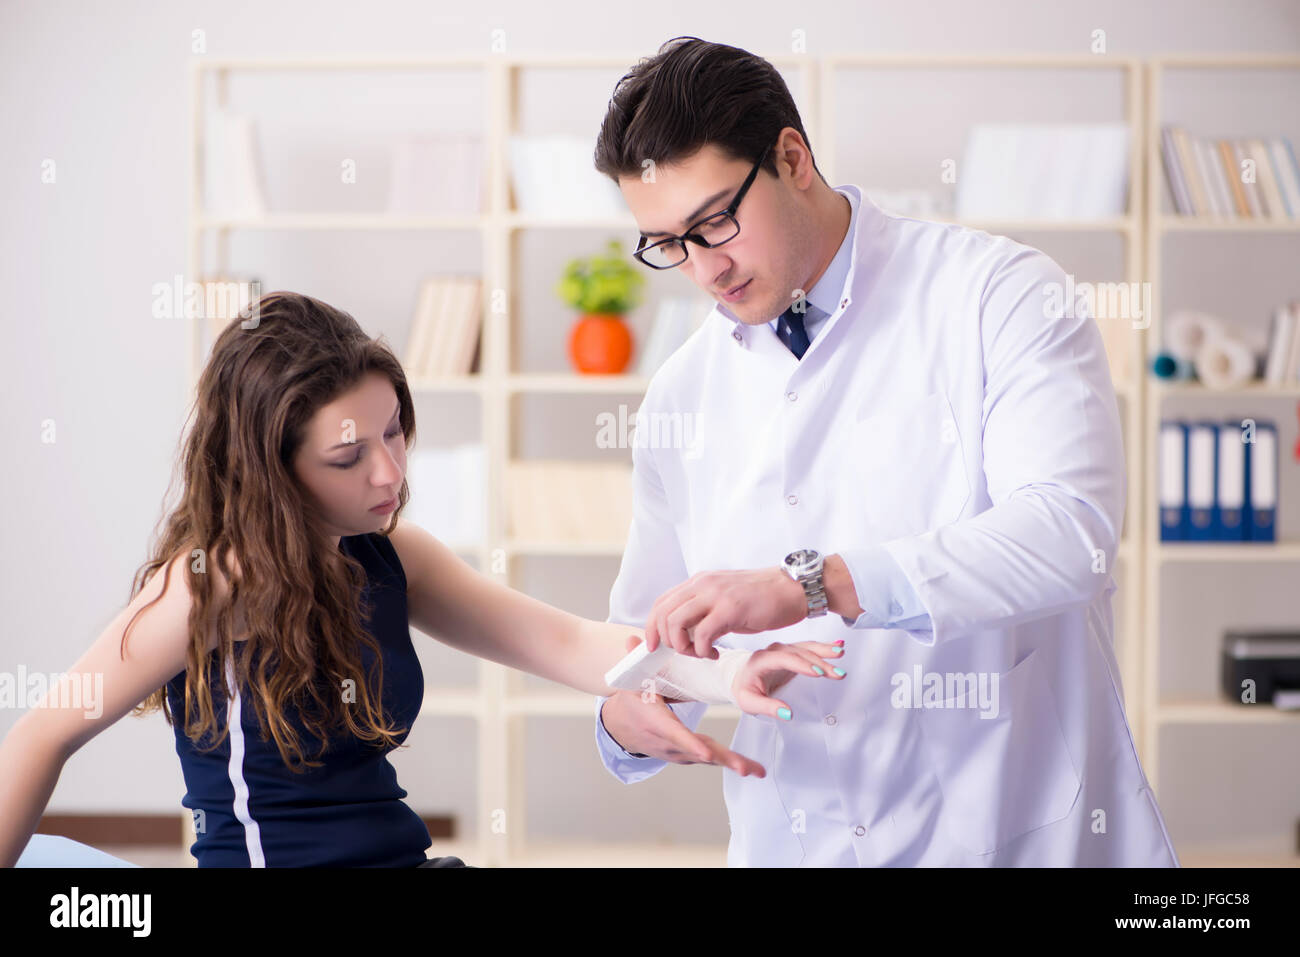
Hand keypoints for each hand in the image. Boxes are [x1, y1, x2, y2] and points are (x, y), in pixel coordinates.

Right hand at [599, 636, 766, 775]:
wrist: (622, 727)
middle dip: (723, 760)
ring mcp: (678, 753)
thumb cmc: (632, 701)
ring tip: (756, 770)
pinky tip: (748, 767)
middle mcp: (669, 743)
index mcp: (657, 722)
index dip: (690, 744)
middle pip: (698, 753)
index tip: (707, 754)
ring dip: (732, 763)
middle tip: (745, 768)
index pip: (675, 734)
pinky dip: (728, 763)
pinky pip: (709, 760)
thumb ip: (636, 661)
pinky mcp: (686, 756)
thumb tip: (633, 640)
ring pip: (708, 758)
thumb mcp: (632, 681)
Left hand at [644, 566, 806, 658]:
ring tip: (700, 653)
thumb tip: (684, 632)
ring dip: (683, 646)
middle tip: (684, 652)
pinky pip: (702, 635)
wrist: (793, 589)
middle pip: (663, 613)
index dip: (652, 627)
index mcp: (699, 582)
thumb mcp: (724, 600)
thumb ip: (703, 611)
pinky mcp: (731, 609)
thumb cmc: (762, 599)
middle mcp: (703, 584)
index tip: (655, 646)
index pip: (661, 603)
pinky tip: (716, 653)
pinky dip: (703, 651)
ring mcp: (716, 595)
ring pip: (676, 622)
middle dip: (665, 640)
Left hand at [731, 640, 845, 719]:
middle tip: (837, 673)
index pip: (783, 659)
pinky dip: (824, 647)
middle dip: (820, 662)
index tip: (818, 673)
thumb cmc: (744, 689)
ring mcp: (784, 650)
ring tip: (841, 653)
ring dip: (825, 651)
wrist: (740, 676)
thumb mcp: (749, 702)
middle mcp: (773, 651)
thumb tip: (788, 713)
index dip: (801, 665)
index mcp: (761, 660)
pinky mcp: (792, 653)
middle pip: (799, 653)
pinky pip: (809, 647)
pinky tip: (838, 645)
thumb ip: (767, 707)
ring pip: (806, 647)